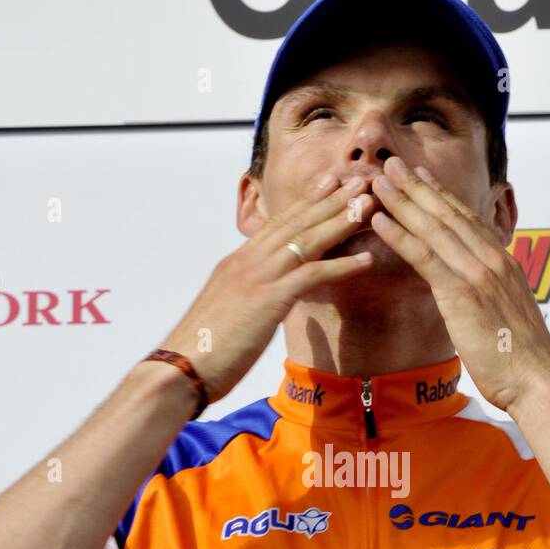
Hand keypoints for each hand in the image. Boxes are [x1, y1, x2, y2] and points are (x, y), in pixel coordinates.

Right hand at [157, 172, 378, 402]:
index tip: (328, 184)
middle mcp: (247, 261)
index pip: (276, 224)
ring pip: (306, 240)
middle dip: (330, 200)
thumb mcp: (225, 313)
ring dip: (341, 220)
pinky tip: (366, 260)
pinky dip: (341, 266)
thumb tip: (259, 303)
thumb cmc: (200, 351)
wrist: (180, 368)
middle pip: (295, 222)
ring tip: (369, 205)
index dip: (306, 203)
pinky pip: (311, 275)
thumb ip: (245, 299)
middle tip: (360, 181)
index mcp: (237, 263)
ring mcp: (257, 277)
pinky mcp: (268, 299)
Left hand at [369, 157, 549, 412]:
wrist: (537, 379)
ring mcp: (478, 272)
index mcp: (504, 263)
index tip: (421, 175)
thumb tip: (476, 297)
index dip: (441, 195)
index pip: (467, 220)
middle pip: (448, 213)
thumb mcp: (508, 318)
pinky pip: (424, 255)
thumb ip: (490, 297)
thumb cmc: (522, 360)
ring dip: (402, 200)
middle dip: (417, 185)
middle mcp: (492, 259)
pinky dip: (399, 234)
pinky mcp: (462, 291)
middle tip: (391, 162)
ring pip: (434, 227)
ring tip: (377, 180)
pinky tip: (378, 220)